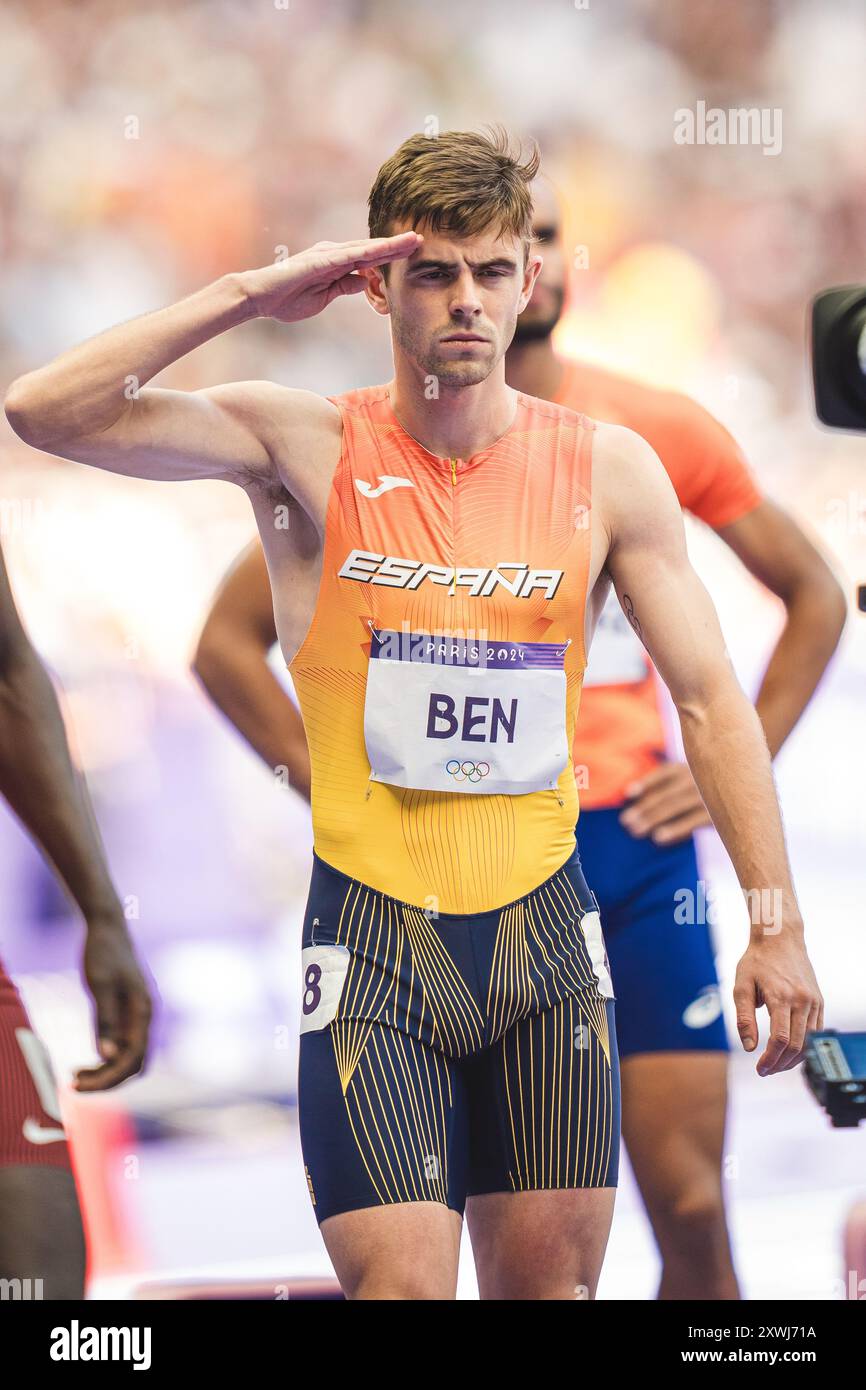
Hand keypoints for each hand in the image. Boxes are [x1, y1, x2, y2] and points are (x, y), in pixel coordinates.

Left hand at [74, 913, 152, 1090]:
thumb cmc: (104, 952)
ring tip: (75, 1076)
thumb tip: (106, 1056)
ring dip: (105, 1072)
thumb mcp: (100, 985)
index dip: (108, 1078)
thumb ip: (105, 1020)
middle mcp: (146, 1017)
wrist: (108, 927)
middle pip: (134, 1064)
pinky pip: (122, 1046)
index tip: (80, 1086)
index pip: (132, 1059)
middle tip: (74, 1086)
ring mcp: (138, 1016)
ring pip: (129, 1058)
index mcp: (144, 1010)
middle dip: (108, 1080)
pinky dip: (105, 1059)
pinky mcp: (128, 1013)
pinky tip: (85, 1062)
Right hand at [238, 232, 422, 323]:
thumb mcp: (325, 297)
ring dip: (389, 244)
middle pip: (372, 250)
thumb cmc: (288, 299)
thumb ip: (344, 287)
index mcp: (337, 266)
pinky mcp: (319, 260)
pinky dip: (367, 252)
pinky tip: (384, 250)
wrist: (260, 298)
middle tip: (422, 239)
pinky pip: (348, 256)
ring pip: (365, 248)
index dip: (392, 256)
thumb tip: (364, 280)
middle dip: (397, 245)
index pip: (370, 260)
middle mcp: (334, 255)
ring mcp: (327, 255)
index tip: (414, 253)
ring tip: (413, 240)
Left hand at [620, 761, 711, 843]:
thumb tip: (634, 796)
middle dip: (644, 808)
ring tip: (634, 831)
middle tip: (625, 821)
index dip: (646, 782)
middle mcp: (699, 778)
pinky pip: (692, 821)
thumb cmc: (715, 787)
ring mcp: (709, 795)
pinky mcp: (719, 813)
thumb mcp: (696, 777)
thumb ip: (672, 783)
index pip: (665, 773)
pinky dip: (674, 829)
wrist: (750, 793)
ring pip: (675, 806)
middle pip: (667, 793)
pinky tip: (657, 838)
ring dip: (652, 819)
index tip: (628, 793)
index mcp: (692, 767)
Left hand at [734, 931, 823, 1075]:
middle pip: (797, 1045)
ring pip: (809, 1042)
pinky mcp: (819, 1001)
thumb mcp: (741, 985)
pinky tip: (790, 1052)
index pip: (780, 1039)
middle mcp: (802, 1001)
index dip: (770, 1060)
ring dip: (793, 1059)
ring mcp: (813, 1001)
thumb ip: (744, 1018)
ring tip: (776, 1064)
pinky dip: (805, 1046)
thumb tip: (749, 1047)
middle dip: (780, 1064)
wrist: (780, 938)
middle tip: (765, 1070)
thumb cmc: (757, 960)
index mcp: (781, 997)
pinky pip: (816, 1032)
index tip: (759, 1069)